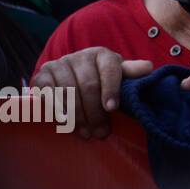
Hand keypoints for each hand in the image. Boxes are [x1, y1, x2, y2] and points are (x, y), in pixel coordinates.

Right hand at [30, 47, 153, 139]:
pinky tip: (63, 121)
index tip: (112, 108)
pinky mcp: (42, 74)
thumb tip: (148, 68)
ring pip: (68, 90)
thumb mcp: (117, 76)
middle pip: (89, 85)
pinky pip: (46, 91)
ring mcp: (60, 64)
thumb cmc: (101, 80)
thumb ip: (130, 73)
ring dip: (77, 115)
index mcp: (103, 55)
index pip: (110, 69)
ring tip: (85, 133)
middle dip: (95, 112)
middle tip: (100, 133)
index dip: (111, 89)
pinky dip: (55, 107)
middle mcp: (80, 56)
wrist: (70, 76)